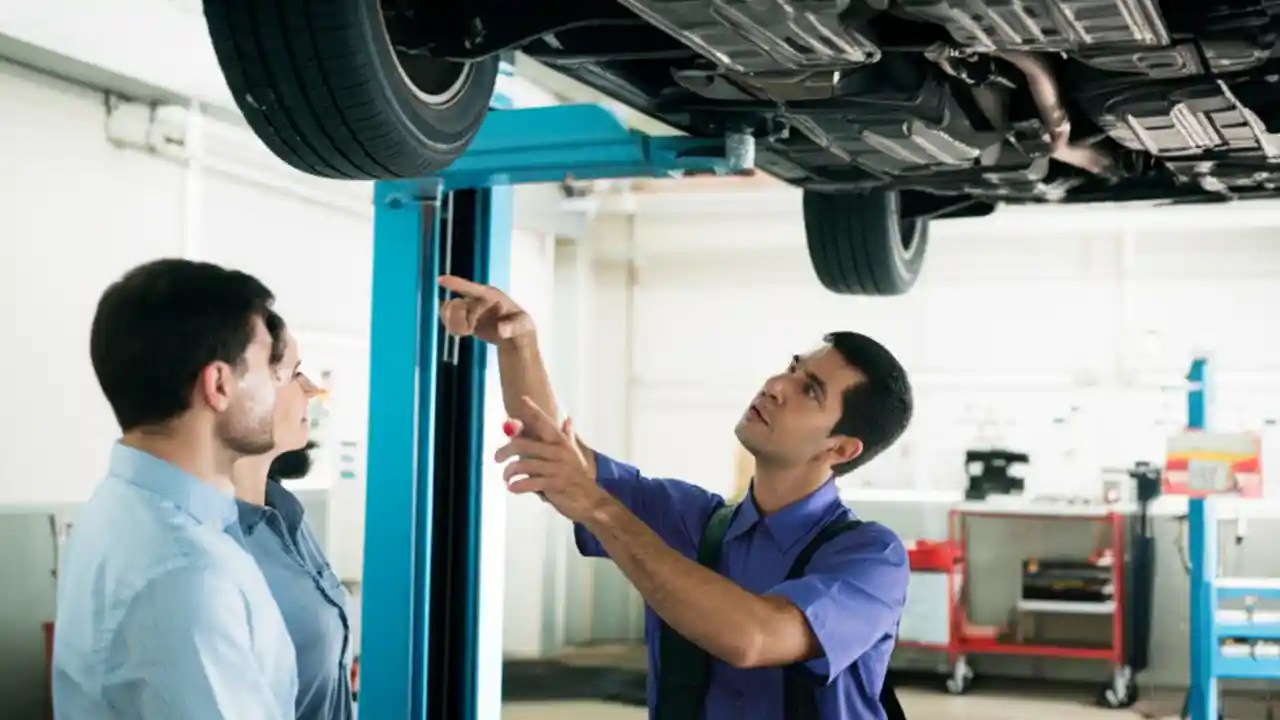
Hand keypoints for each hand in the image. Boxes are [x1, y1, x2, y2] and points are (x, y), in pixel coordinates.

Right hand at [438, 275, 533, 345]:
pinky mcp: (464, 318)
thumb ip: (513, 327)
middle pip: (457, 304)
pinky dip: (451, 326)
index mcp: (491, 295)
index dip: (456, 283)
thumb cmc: (520, 324)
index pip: (471, 288)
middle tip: (470, 331)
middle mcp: (477, 298)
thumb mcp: (522, 325)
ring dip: (453, 323)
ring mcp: (470, 307)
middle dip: (460, 319)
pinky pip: (448, 318)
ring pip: (449, 310)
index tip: (440, 280)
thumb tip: (502, 330)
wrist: (513, 334)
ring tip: (466, 332)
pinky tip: (461, 333)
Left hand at [495, 397, 606, 522]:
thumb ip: (566, 437)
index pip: (544, 422)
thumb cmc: (577, 478)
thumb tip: (568, 419)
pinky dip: (517, 486)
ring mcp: (557, 468)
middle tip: (497, 457)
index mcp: (561, 442)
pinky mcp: (555, 484)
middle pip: (523, 444)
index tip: (522, 399)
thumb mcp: (572, 455)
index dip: (533, 410)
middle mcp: (559, 451)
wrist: (590, 501)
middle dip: (505, 450)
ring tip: (507, 478)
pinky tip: (513, 488)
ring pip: (523, 464)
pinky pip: (530, 482)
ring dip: (509, 472)